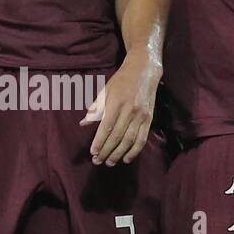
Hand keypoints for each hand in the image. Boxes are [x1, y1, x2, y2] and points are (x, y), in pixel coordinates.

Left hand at [80, 49, 160, 165]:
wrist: (144, 70)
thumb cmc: (121, 80)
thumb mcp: (105, 90)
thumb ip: (95, 108)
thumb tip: (84, 123)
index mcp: (116, 102)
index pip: (106, 126)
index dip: (99, 141)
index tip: (92, 152)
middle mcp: (130, 110)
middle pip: (117, 136)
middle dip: (106, 151)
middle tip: (97, 161)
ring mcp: (141, 115)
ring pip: (129, 140)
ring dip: (118, 154)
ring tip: (109, 162)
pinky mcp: (149, 119)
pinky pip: (142, 139)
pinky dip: (134, 151)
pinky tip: (126, 159)